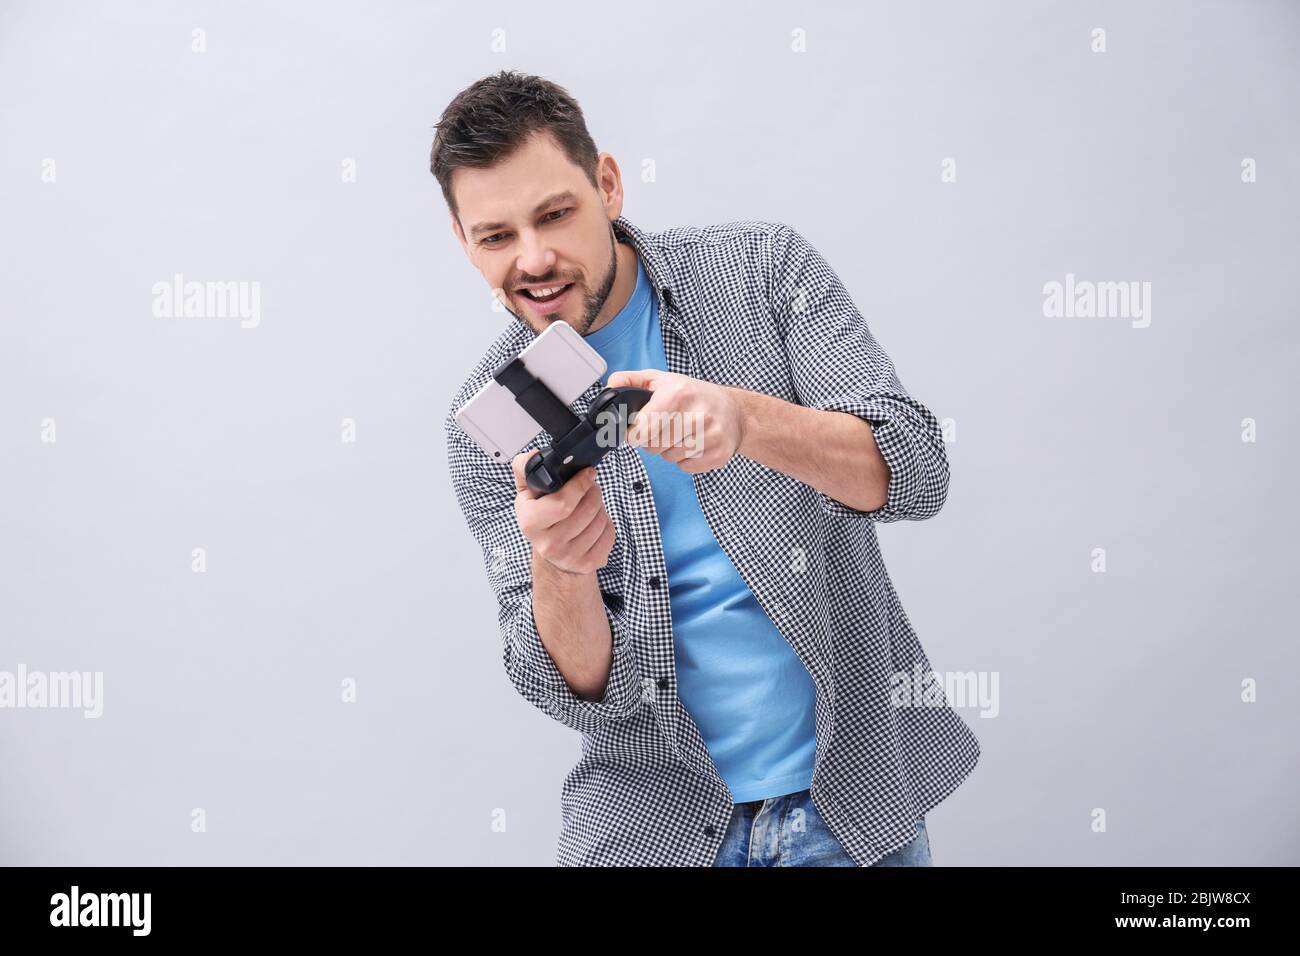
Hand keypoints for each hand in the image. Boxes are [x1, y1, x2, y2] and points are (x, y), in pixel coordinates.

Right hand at [511, 453, 614, 574]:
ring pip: (600, 520)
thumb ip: (526, 468)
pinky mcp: (588, 564)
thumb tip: (533, 455)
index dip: (580, 484)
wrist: (551, 553)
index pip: (563, 503)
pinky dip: (607, 523)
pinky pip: (609, 534)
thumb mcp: (528, 492)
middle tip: (590, 488)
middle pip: (587, 509)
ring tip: (589, 505)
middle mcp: (548, 544)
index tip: (588, 473)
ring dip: (600, 507)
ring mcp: (569, 557)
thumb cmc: (541, 518)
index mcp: (531, 523)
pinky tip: (595, 522)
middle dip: (593, 492)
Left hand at [605, 369, 745, 473]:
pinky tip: (694, 443)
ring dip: (669, 450)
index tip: (639, 429)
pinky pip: (685, 467)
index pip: (643, 429)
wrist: (735, 411)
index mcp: (678, 394)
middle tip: (665, 428)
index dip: (636, 433)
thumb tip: (610, 386)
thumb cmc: (695, 395)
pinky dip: (684, 459)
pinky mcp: (718, 455)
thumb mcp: (662, 380)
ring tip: (682, 433)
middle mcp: (697, 415)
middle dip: (653, 440)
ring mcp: (710, 437)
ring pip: (668, 458)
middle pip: (653, 446)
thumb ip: (631, 381)